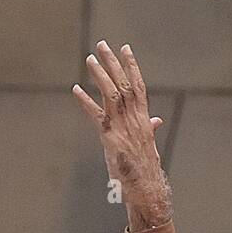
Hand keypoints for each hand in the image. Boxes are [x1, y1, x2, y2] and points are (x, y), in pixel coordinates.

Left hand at [72, 40, 171, 229]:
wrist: (145, 187)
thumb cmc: (145, 169)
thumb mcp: (148, 145)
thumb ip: (149, 129)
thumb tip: (155, 121)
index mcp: (142, 118)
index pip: (138, 85)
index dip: (132, 66)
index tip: (125, 49)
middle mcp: (134, 118)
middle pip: (123, 83)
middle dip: (113, 63)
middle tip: (102, 45)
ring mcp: (122, 126)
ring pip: (111, 93)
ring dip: (100, 75)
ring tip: (90, 59)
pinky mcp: (110, 137)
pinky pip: (96, 114)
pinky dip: (85, 101)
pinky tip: (76, 89)